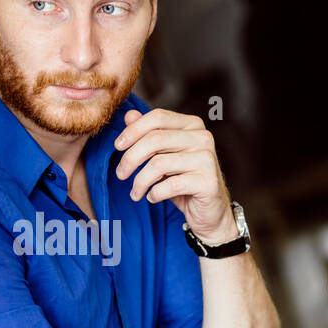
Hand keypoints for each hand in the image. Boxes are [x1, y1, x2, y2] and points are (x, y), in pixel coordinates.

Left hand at [114, 108, 235, 243]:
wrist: (209, 212)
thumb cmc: (183, 180)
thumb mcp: (163, 156)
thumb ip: (148, 134)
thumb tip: (129, 115)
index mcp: (192, 125)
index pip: (157, 118)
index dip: (133, 130)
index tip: (117, 146)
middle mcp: (203, 137)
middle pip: (155, 139)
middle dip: (130, 158)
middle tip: (120, 174)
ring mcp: (207, 159)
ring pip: (159, 164)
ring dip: (140, 181)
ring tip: (135, 193)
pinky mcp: (208, 182)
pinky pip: (170, 185)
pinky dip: (155, 193)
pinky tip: (152, 197)